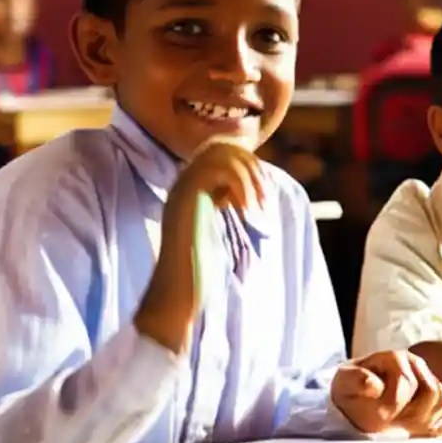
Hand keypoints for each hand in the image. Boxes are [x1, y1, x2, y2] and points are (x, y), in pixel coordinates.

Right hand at [136, 139, 266, 354]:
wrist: (176, 296)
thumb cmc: (198, 272)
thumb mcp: (218, 231)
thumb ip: (226, 206)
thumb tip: (254, 191)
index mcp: (190, 189)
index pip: (221, 152)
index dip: (249, 167)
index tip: (261, 198)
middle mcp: (182, 183)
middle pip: (221, 146)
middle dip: (252, 167)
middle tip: (265, 200)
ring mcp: (181, 189)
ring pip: (220, 152)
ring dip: (249, 176)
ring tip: (259, 207)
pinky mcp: (186, 198)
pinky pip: (218, 170)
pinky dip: (242, 187)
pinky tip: (248, 212)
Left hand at [331, 351, 441, 436]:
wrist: (356, 397)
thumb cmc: (350, 390)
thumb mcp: (344, 383)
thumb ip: (356, 381)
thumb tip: (372, 384)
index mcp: (394, 358)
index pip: (406, 382)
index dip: (394, 405)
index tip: (380, 417)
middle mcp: (416, 365)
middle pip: (430, 392)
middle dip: (409, 414)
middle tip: (391, 423)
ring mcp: (429, 380)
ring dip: (424, 420)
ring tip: (403, 426)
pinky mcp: (436, 397)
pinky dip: (436, 424)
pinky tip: (417, 430)